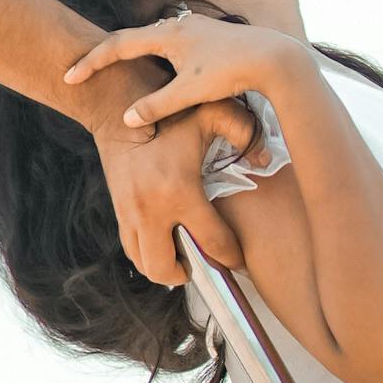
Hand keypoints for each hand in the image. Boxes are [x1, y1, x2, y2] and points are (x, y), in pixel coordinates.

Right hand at [69, 14, 302, 136]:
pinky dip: (153, 58)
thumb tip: (127, 120)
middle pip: (131, 39)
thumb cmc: (231, 72)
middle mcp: (177, 27)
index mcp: (168, 36)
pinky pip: (169, 45)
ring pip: (152, 41)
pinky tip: (157, 71)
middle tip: (83, 71)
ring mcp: (193, 29)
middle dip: (107, 56)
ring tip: (113, 71)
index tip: (70, 76)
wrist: (273, 57)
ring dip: (131, 55)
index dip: (92, 62)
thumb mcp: (190, 93)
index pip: (118, 46)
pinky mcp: (207, 37)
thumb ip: (156, 106)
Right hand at [91, 99, 243, 288]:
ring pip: (145, 265)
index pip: (211, 242)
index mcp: (179, 191)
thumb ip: (245, 132)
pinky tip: (165, 245)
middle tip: (205, 263)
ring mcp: (130, 214)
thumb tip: (265, 159)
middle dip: (190, 274)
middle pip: (167, 268)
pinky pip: (131, 251)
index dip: (230, 257)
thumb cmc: (171, 113)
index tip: (239, 259)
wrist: (117, 108)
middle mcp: (151, 209)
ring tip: (185, 256)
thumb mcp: (212, 113)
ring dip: (166, 268)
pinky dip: (148, 256)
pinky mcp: (118, 213)